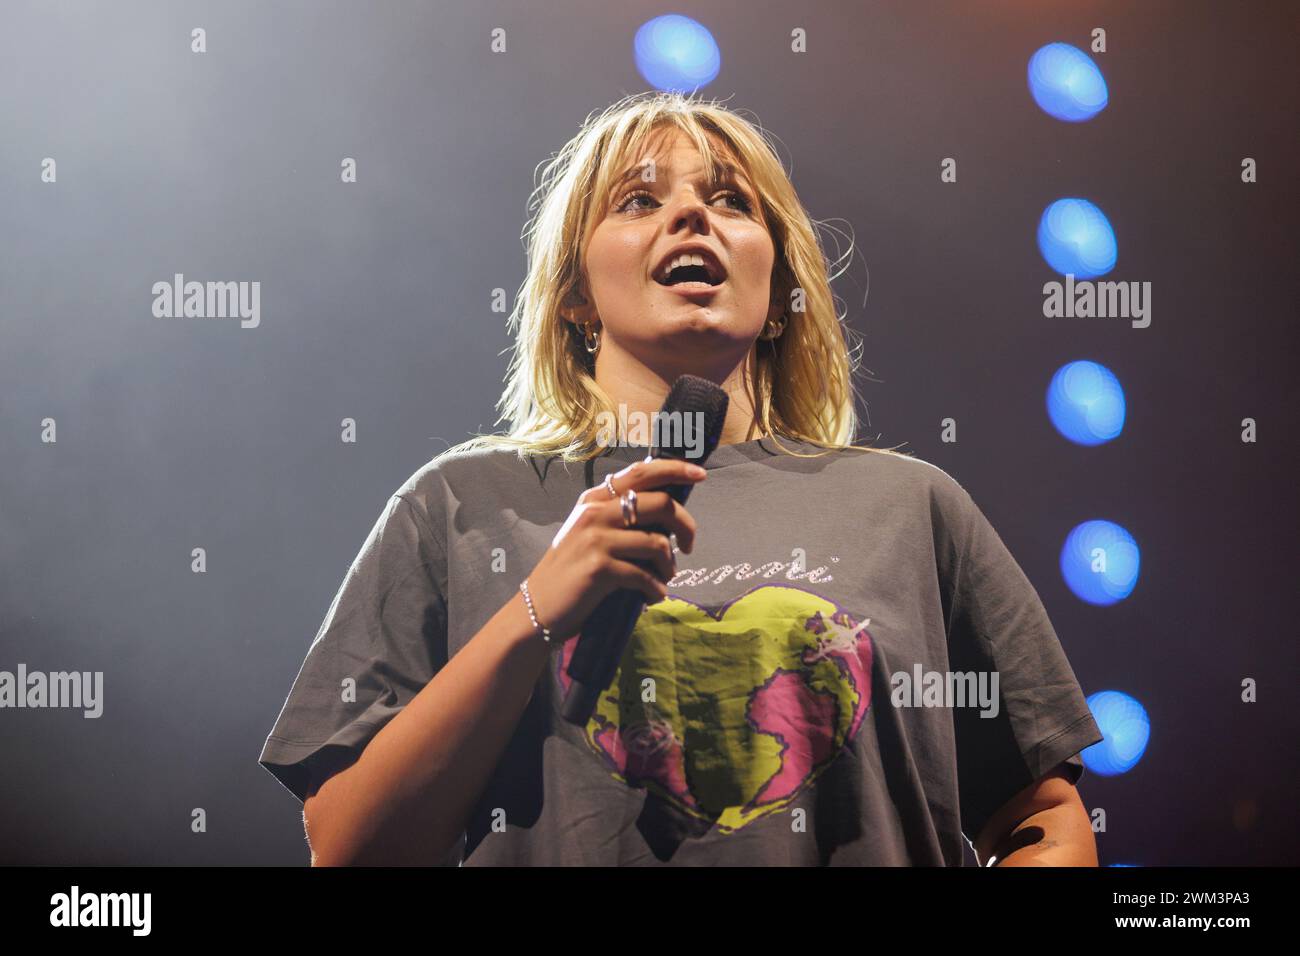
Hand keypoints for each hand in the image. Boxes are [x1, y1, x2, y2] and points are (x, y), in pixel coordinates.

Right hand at [521, 457, 704, 642]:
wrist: (539, 607)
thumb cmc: (573, 572)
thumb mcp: (591, 533)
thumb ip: (621, 517)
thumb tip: (668, 512)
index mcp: (595, 498)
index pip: (641, 472)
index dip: (675, 469)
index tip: (700, 474)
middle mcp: (595, 512)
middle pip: (660, 504)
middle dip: (686, 526)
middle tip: (688, 547)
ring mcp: (596, 539)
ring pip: (658, 542)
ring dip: (669, 566)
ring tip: (664, 578)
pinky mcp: (599, 568)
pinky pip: (645, 576)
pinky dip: (656, 590)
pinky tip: (652, 597)